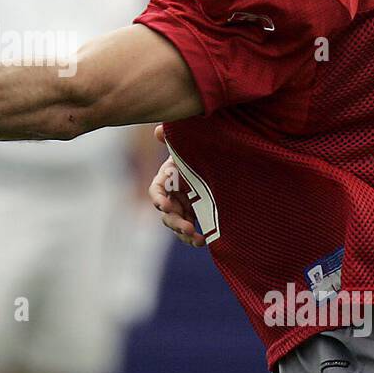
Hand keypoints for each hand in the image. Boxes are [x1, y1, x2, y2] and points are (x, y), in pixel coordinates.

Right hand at [148, 124, 205, 246]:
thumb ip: (172, 138)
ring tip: (196, 239)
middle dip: (175, 221)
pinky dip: (194, 238)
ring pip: (177, 225)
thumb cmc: (197, 150)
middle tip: (187, 227)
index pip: (156, 191)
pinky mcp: (195, 216)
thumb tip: (159, 130)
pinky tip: (204, 241)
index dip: (158, 199)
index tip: (165, 205)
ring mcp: (183, 207)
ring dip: (184, 233)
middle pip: (167, 213)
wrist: (217, 160)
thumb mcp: (186, 144)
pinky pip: (191, 231)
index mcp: (167, 179)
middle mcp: (172, 195)